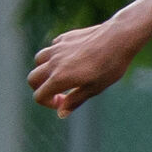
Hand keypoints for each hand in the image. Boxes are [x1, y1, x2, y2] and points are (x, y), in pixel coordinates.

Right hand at [28, 17, 144, 115]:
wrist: (118, 38)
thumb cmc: (110, 66)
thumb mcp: (95, 88)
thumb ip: (75, 100)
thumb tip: (60, 113)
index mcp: (60, 78)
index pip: (39, 95)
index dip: (48, 103)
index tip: (63, 102)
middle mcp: (53, 63)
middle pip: (33, 79)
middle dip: (40, 88)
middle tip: (58, 91)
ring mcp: (57, 48)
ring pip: (38, 60)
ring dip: (44, 70)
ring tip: (63, 74)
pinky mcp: (64, 38)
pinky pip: (51, 48)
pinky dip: (55, 56)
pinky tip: (71, 58)